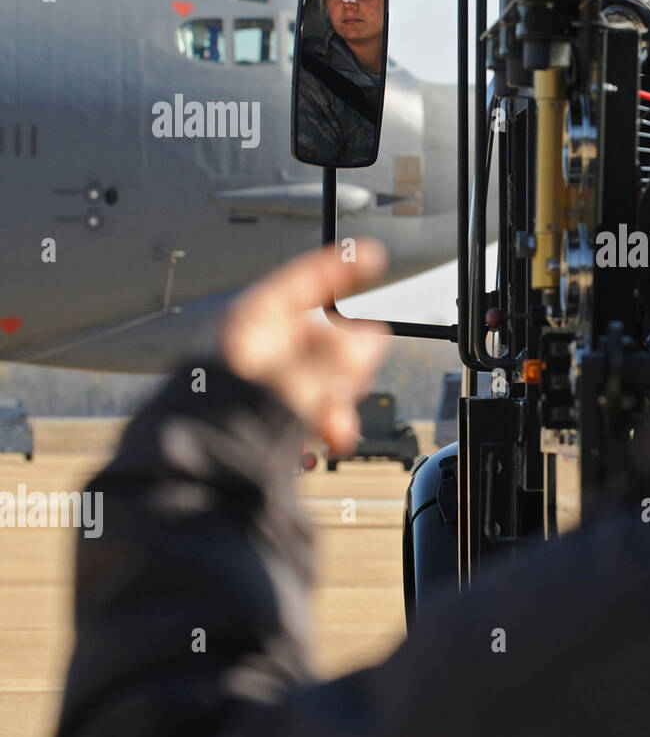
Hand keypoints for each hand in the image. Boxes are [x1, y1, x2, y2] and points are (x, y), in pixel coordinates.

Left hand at [219, 241, 391, 454]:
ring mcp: (250, 379)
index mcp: (250, 322)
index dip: (340, 268)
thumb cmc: (228, 422)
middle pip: (315, 336)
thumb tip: (369, 339)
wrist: (192, 478)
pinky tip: (317, 446)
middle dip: (345, 367)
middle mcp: (249, 345)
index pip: (303, 281)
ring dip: (333, 403)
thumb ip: (338, 357)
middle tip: (357, 385)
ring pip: (311, 375)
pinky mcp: (250, 413)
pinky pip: (296, 406)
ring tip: (334, 433)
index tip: (371, 258)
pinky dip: (314, 423)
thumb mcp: (295, 382)